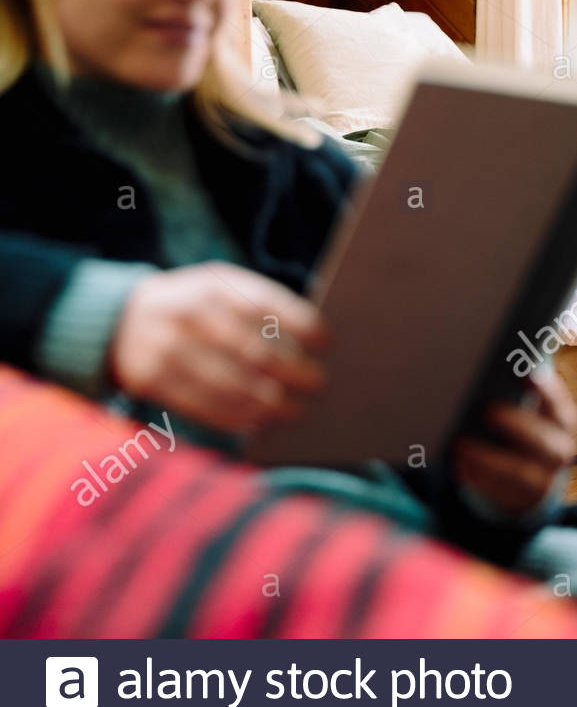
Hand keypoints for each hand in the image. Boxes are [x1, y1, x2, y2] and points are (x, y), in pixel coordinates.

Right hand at [108, 262, 326, 432]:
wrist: (118, 320)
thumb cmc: (193, 305)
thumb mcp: (219, 287)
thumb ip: (259, 303)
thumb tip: (315, 338)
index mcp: (211, 286)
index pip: (268, 305)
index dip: (303, 325)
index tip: (328, 342)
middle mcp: (188, 316)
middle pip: (256, 352)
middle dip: (296, 372)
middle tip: (320, 383)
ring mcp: (167, 350)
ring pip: (234, 386)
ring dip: (274, 403)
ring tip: (299, 410)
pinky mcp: (153, 382)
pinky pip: (207, 407)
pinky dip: (241, 417)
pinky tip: (263, 420)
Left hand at [451, 369, 576, 517]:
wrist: (529, 477)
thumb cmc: (520, 428)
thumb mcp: (527, 412)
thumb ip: (514, 394)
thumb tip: (486, 374)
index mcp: (563, 421)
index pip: (559, 405)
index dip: (547, 391)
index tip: (527, 374)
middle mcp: (560, 450)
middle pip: (545, 442)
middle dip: (518, 426)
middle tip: (487, 411)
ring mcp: (545, 479)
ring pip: (521, 473)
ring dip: (489, 459)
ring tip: (460, 446)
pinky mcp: (523, 500)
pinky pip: (502, 492)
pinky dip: (479, 478)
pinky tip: (459, 465)